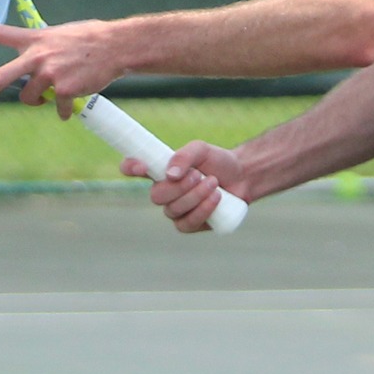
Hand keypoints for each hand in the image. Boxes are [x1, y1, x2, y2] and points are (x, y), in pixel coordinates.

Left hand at [0, 17, 124, 115]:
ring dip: (38, 101)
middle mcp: (37, 56)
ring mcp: (49, 74)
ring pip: (29, 98)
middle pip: (0, 77)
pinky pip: (56, 108)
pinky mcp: (63, 90)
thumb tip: (32, 65)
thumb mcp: (59, 35)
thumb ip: (41, 48)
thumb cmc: (89, 39)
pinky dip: (62, 111)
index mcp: (34, 39)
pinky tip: (69, 106)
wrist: (116, 47)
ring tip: (51, 96)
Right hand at [120, 140, 246, 233]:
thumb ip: (184, 156)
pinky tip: (216, 198)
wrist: (242, 177)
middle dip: (179, 187)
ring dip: (195, 195)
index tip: (142, 167)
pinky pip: (186, 223)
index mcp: (160, 170)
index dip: (131, 167)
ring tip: (213, 182)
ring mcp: (175, 210)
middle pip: (156, 196)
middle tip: (198, 175)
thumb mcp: (202, 150)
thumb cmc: (217, 161)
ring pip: (173, 210)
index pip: (133, 168)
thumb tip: (170, 174)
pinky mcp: (189, 224)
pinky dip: (202, 210)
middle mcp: (164, 191)